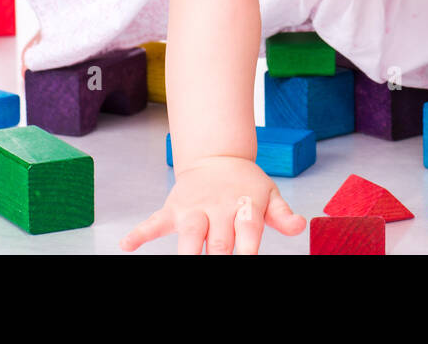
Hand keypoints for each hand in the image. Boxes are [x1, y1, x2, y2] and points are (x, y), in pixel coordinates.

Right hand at [120, 155, 305, 253]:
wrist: (217, 156)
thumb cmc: (245, 184)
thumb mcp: (269, 194)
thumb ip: (282, 214)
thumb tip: (300, 225)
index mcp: (245, 206)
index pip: (249, 231)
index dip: (248, 251)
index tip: (247, 263)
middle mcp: (219, 209)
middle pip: (219, 240)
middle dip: (218, 260)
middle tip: (217, 271)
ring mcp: (195, 209)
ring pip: (190, 234)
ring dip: (187, 252)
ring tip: (185, 264)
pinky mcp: (174, 209)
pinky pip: (155, 221)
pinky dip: (140, 233)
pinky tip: (127, 246)